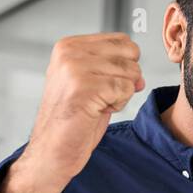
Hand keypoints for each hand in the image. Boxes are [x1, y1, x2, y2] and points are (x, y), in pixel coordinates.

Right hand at [0, 33, 144, 192]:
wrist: (52, 151)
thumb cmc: (72, 120)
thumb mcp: (91, 83)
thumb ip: (113, 69)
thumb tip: (140, 75)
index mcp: (69, 45)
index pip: (123, 41)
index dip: (123, 67)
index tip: (100, 85)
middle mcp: (70, 52)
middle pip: (130, 56)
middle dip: (124, 80)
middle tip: (98, 98)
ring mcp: (75, 68)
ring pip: (131, 73)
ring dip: (120, 95)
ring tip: (94, 105)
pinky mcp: (85, 87)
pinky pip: (126, 89)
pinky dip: (117, 105)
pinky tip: (95, 112)